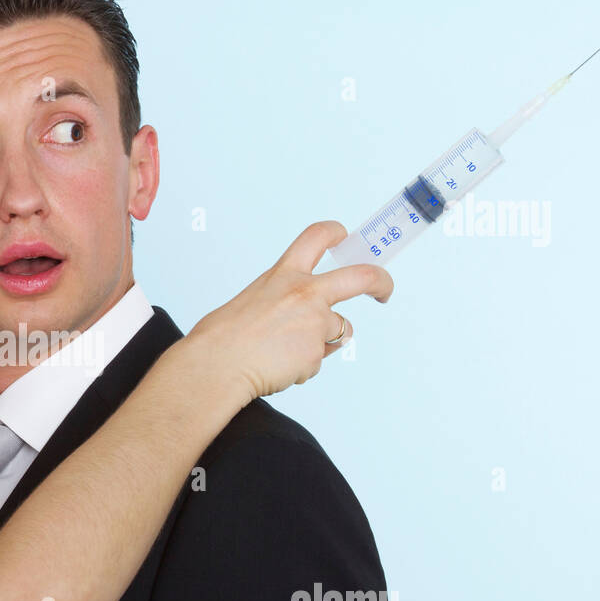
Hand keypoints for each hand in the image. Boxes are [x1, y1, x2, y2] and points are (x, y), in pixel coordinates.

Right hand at [184, 220, 392, 406]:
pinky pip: (317, 360)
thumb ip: (278, 301)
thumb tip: (290, 319)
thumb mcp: (250, 300)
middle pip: (361, 277)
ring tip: (283, 353)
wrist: (216, 365)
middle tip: (383, 290)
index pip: (316, 238)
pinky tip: (277, 367)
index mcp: (283, 275)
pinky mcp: (316, 353)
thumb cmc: (220, 338)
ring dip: (320, 342)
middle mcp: (305, 293)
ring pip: (338, 331)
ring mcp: (315, 323)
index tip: (344, 237)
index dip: (335, 233)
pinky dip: (301, 366)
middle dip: (380, 281)